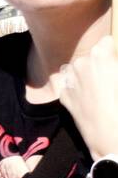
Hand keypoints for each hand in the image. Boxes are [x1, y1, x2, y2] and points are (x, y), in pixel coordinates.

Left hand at [51, 36, 117, 162]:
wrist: (111, 136)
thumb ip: (116, 64)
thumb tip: (113, 65)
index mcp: (99, 54)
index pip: (106, 42)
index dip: (113, 52)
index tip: (115, 62)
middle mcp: (80, 64)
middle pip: (91, 57)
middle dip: (100, 64)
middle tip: (109, 80)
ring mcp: (69, 81)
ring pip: (78, 70)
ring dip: (86, 75)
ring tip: (99, 90)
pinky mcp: (64, 98)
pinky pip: (71, 86)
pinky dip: (78, 90)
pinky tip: (89, 100)